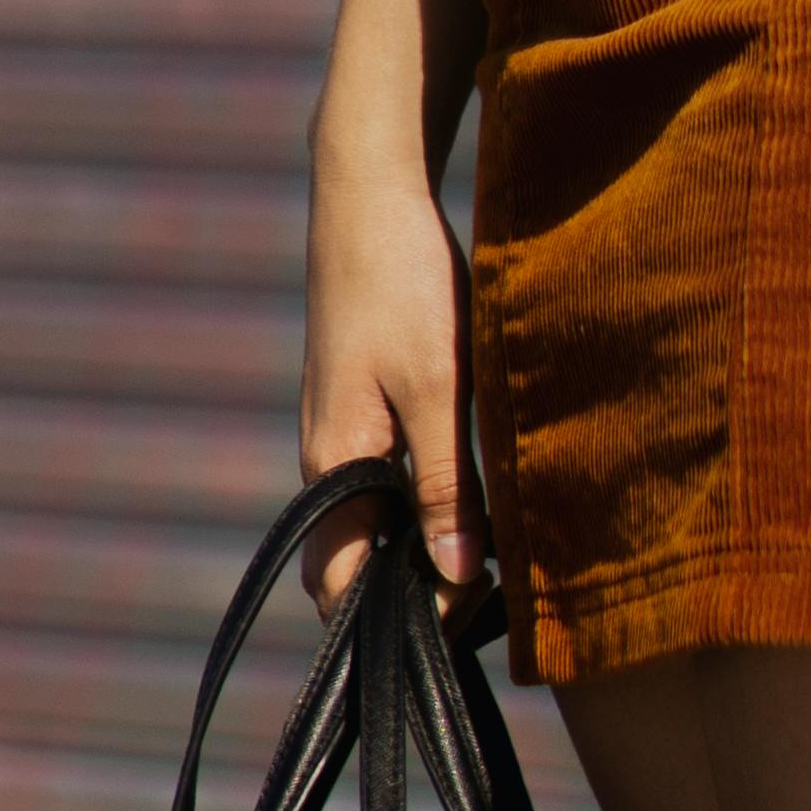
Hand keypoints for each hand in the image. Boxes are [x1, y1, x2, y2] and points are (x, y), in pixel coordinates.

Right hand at [302, 110, 484, 604]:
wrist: (369, 188)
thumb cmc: (403, 283)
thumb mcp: (437, 388)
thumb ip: (444, 486)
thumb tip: (455, 578)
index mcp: (335, 466)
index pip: (341, 589)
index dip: (396, 622)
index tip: (469, 620)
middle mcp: (325, 456)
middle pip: (349, 563)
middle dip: (402, 596)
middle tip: (484, 595)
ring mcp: (337, 425)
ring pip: (368, 519)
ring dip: (412, 547)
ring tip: (486, 553)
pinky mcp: (356, 397)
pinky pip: (377, 477)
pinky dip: (414, 502)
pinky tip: (465, 490)